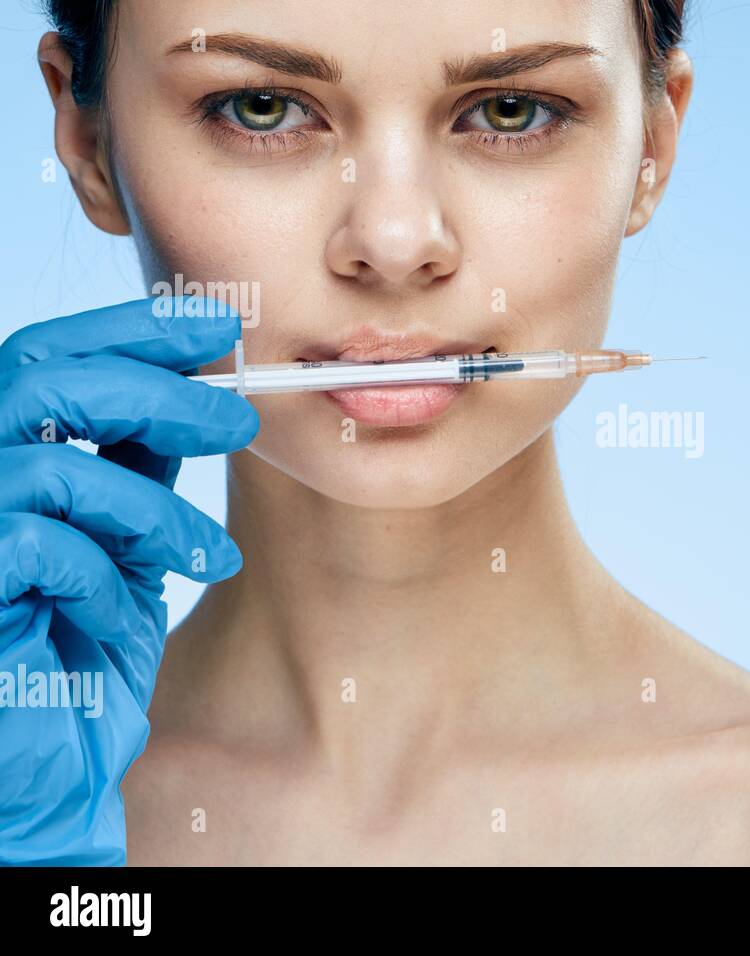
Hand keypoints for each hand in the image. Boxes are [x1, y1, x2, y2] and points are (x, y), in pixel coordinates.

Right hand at [0, 297, 257, 864]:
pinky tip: (119, 614)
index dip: (133, 328)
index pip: (47, 353)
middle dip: (156, 386)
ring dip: (154, 506)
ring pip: (55, 462)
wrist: (46, 764)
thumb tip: (195, 388)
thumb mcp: (122, 539)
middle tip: (239, 418)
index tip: (218, 326)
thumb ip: (135, 466)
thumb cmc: (77, 648)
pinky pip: (42, 547)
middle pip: (39, 374)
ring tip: (211, 557)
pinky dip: (104, 574)